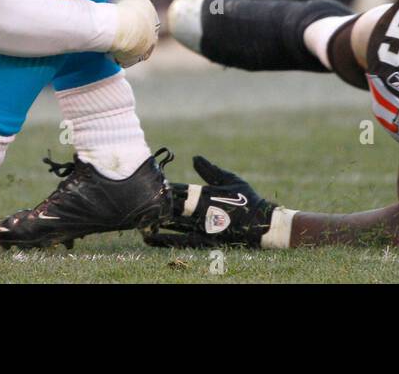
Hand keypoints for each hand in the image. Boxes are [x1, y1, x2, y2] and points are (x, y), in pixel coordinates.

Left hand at [142, 155, 277, 248]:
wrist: (261, 224)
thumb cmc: (246, 198)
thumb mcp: (230, 179)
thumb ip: (209, 170)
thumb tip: (194, 157)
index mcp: (205, 194)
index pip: (178, 189)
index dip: (162, 187)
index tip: (148, 183)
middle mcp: (201, 211)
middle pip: (170, 206)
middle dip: (154, 203)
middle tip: (136, 200)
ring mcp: (201, 228)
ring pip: (171, 223)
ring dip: (154, 220)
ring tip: (136, 218)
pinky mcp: (203, 241)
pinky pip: (178, 241)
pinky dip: (162, 239)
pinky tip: (148, 238)